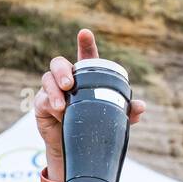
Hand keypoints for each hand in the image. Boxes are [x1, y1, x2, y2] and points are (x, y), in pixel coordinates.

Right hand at [33, 29, 145, 181]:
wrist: (76, 148)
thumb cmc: (94, 125)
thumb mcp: (112, 118)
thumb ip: (126, 111)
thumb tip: (140, 106)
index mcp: (86, 79)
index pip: (85, 57)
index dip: (85, 44)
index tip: (85, 33)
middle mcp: (67, 80)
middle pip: (59, 64)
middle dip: (62, 70)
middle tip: (69, 84)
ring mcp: (52, 91)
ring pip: (47, 79)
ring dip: (54, 91)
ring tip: (62, 106)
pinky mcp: (42, 105)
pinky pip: (42, 100)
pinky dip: (50, 105)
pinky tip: (59, 113)